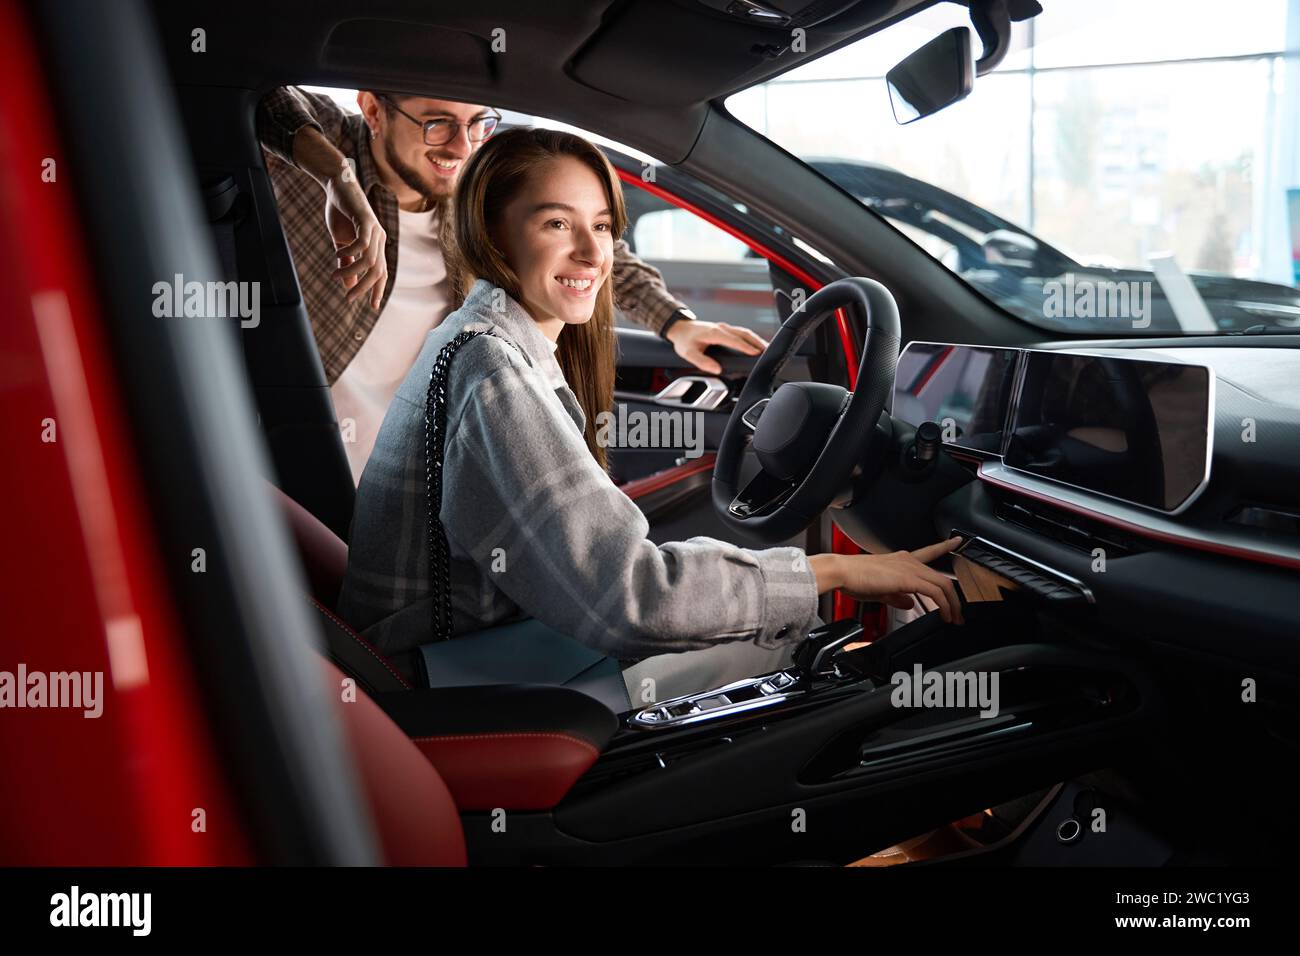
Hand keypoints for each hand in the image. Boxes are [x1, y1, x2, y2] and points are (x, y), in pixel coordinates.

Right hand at [323, 169, 387, 309]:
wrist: (337, 186)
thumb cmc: (340, 213)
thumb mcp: (341, 242)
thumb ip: (346, 262)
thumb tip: (348, 284)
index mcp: (376, 246)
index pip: (382, 273)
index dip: (378, 289)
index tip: (373, 307)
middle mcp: (380, 239)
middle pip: (378, 272)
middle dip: (365, 288)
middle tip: (349, 299)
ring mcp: (375, 230)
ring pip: (369, 261)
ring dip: (352, 272)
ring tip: (335, 276)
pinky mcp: (367, 220)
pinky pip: (361, 244)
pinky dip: (349, 253)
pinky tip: (336, 253)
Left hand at [666, 319, 766, 374]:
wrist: (680, 328)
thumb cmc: (684, 340)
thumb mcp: (688, 353)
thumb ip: (702, 361)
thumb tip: (717, 368)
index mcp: (714, 332)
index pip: (734, 340)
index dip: (746, 347)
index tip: (756, 353)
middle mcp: (721, 328)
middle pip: (744, 333)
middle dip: (757, 342)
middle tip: (768, 352)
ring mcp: (724, 328)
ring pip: (744, 332)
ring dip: (756, 340)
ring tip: (766, 349)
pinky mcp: (725, 330)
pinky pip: (741, 333)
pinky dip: (751, 339)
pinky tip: (756, 345)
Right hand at [809, 537, 964, 624]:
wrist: (842, 572)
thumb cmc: (854, 579)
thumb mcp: (880, 590)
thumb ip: (897, 597)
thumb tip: (909, 604)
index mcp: (901, 560)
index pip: (929, 552)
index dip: (944, 547)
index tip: (956, 541)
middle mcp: (909, 560)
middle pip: (942, 578)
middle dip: (954, 598)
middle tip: (959, 613)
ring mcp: (910, 568)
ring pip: (943, 585)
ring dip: (952, 604)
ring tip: (954, 618)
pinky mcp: (908, 579)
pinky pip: (935, 592)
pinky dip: (944, 605)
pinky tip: (944, 615)